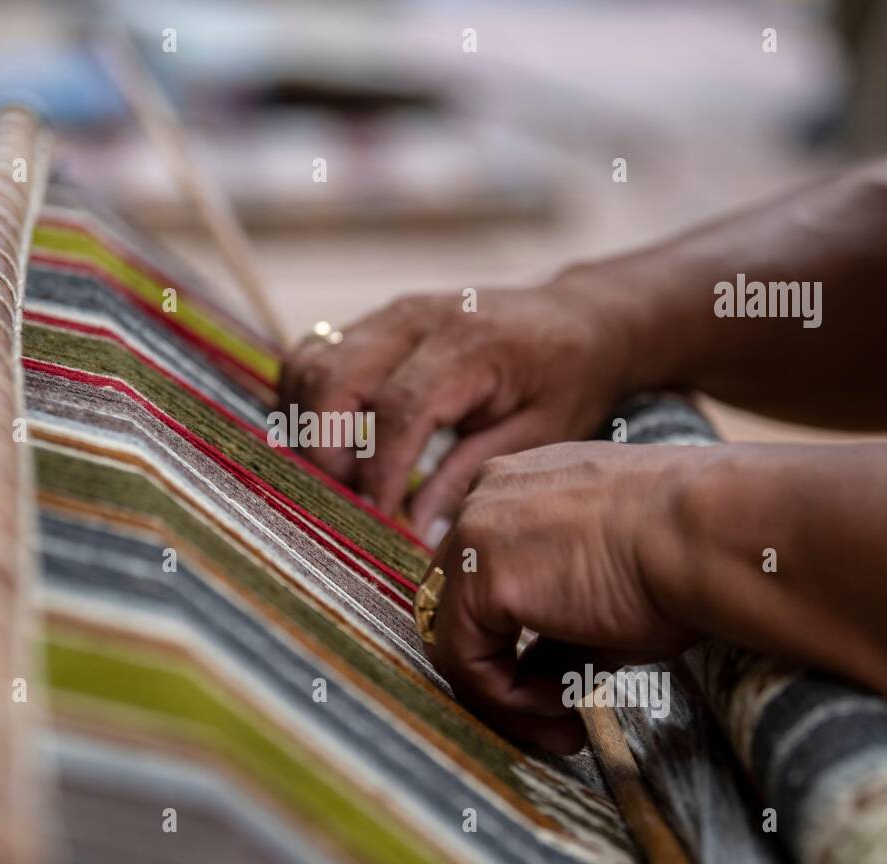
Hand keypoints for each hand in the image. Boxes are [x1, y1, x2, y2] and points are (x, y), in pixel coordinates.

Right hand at [278, 282, 640, 537]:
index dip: (380, 469)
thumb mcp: (538, 435)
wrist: (577, 317)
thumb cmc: (568, 378)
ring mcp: (389, 316)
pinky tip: (335, 444)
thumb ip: (467, 477)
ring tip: (341, 476)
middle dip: (327, 450)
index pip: (398, 408)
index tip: (379, 517)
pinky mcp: (374, 324)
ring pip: (310, 363)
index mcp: (469, 345)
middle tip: (349, 499)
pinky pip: (314, 357)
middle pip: (333, 378)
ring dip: (309, 426)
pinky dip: (309, 403)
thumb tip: (410, 525)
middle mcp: (418, 320)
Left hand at [422, 442, 703, 752]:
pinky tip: (562, 706)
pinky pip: (465, 662)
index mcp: (518, 486)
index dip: (512, 640)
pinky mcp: (478, 578)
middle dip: (502, 673)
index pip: (484, 573)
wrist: (709, 533)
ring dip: (507, 696)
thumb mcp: (604, 586)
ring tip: (566, 725)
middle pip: (460, 605)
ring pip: (455, 638)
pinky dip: (506, 699)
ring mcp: (473, 533)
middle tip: (557, 721)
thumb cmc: (684, 553)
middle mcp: (483, 497)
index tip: (560, 686)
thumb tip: (532, 679)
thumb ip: (555, 625)